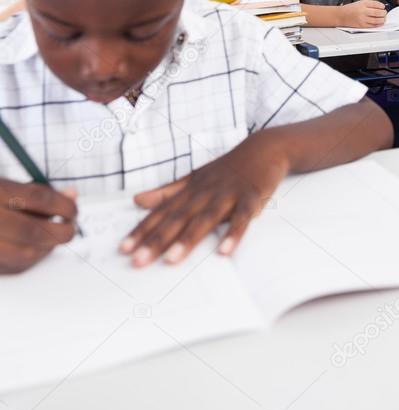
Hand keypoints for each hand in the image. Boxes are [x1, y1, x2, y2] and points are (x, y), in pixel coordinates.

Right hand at [0, 180, 76, 273]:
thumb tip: (72, 195)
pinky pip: (14, 266)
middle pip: (32, 231)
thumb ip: (40, 191)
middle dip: (59, 231)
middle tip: (71, 228)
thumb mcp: (8, 187)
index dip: (63, 205)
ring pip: (24, 254)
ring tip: (54, 237)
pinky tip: (38, 248)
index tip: (73, 210)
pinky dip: (32, 258)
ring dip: (47, 247)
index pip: (38, 198)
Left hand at [120, 133, 289, 266]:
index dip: (143, 230)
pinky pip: (241, 218)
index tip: (124, 248)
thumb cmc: (227, 168)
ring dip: (188, 239)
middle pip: (178, 217)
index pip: (162, 212)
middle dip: (157, 240)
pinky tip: (224, 251)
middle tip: (137, 261)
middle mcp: (205, 191)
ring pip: (206, 218)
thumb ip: (167, 192)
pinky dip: (233, 234)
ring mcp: (228, 194)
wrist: (264, 148)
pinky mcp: (251, 197)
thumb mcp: (194, 177)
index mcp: (190, 189)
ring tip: (171, 260)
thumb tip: (137, 200)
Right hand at [341, 0, 386, 27]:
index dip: (382, 6)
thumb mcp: (360, 2)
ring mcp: (363, 19)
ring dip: (382, 19)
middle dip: (384, 13)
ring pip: (377, 20)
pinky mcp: (362, 26)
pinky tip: (379, 23)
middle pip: (378, 13)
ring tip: (383, 18)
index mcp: (363, 4)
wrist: (341, 15)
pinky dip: (378, 24)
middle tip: (384, 13)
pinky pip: (373, 26)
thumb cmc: (350, 9)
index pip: (376, 4)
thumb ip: (370, 4)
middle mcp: (363, 11)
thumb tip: (381, 7)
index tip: (383, 7)